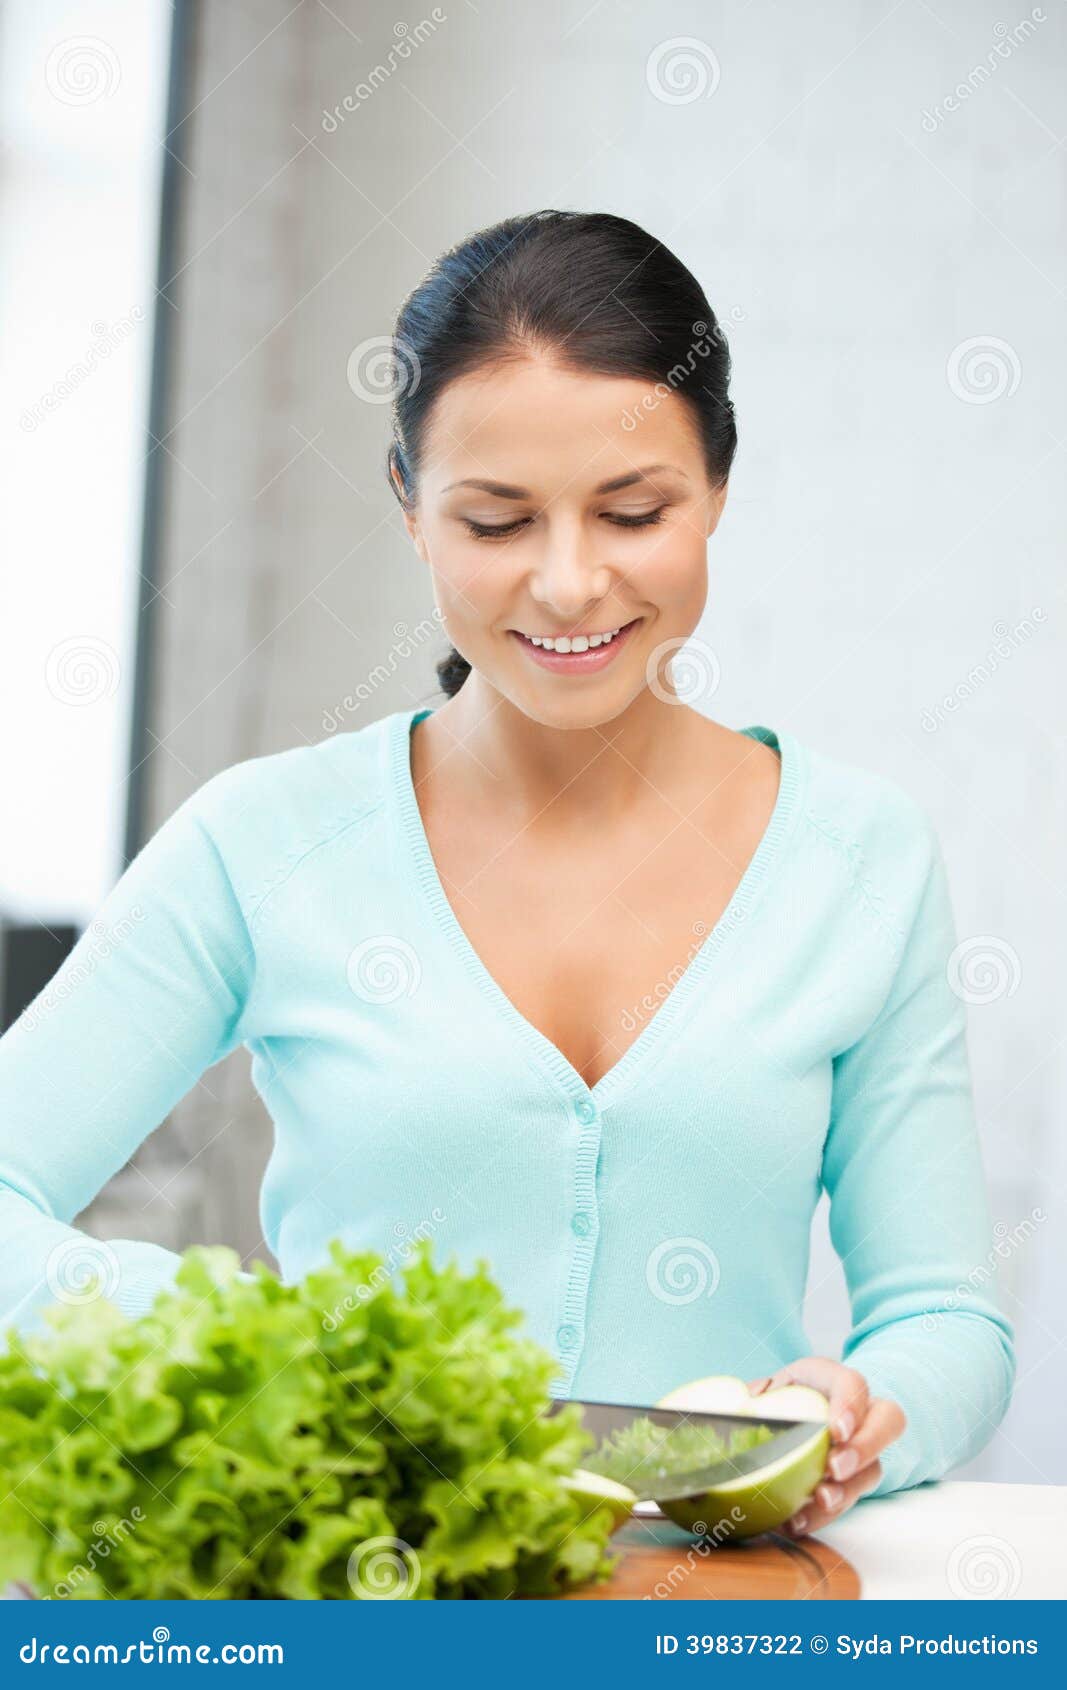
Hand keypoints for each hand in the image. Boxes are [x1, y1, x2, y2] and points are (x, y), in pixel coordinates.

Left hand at [745, 1357, 905, 1537]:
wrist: (791, 1417)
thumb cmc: (779, 1398)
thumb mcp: (767, 1388)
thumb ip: (756, 1395)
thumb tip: (745, 1402)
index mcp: (830, 1379)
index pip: (853, 1382)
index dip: (850, 1405)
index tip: (836, 1431)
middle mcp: (858, 1411)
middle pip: (887, 1421)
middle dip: (865, 1447)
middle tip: (835, 1468)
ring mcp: (862, 1446)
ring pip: (873, 1468)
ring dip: (847, 1489)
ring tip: (819, 1500)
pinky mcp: (854, 1479)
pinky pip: (850, 1498)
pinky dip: (824, 1514)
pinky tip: (798, 1521)